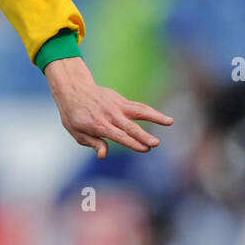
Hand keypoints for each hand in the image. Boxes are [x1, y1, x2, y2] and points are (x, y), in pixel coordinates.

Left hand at [45, 56, 172, 157]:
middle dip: (143, 136)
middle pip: (130, 127)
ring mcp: (117, 106)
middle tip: (156, 144)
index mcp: (98, 125)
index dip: (132, 143)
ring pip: (138, 112)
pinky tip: (163, 118)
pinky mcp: (121, 101)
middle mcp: (110, 115)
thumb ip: (92, 143)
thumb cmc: (74, 115)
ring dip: (155, 117)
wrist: (73, 89)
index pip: (118, 136)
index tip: (144, 149)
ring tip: (170, 122)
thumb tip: (103, 155)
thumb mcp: (76, 132)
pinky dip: (151, 111)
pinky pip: (138, 106)